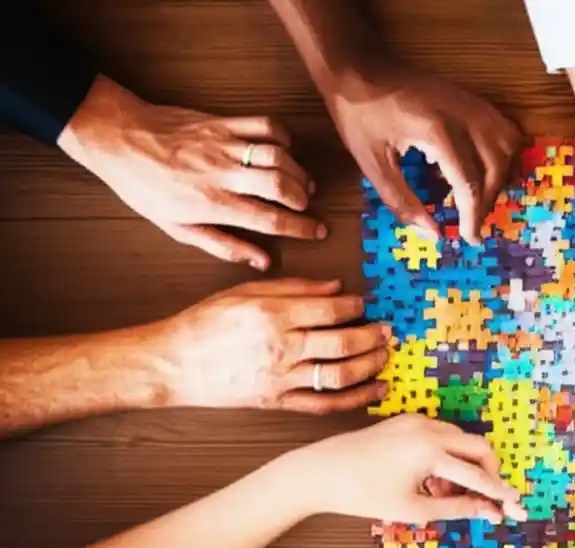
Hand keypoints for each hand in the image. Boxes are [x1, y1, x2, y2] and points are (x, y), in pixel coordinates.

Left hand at [58, 76, 323, 269]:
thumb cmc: (144, 186)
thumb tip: (261, 261)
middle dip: (304, 198)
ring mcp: (225, 145)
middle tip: (307, 206)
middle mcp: (223, 174)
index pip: (270, 220)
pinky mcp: (223, 123)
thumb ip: (224, 245)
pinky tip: (285, 149)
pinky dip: (284, 136)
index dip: (301, 228)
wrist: (120, 139)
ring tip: (303, 181)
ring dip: (299, 170)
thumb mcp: (177, 228)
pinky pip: (265, 125)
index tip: (318, 231)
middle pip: (282, 186)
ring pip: (279, 155)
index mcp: (213, 204)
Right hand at [158, 278, 389, 412]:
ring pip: (338, 375)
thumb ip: (293, 288)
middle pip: (341, 343)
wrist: (174, 364)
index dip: (355, 306)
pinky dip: (354, 399)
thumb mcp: (245, 293)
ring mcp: (280, 379)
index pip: (329, 310)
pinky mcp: (277, 403)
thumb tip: (335, 286)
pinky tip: (374, 390)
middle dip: (372, 336)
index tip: (367, 304)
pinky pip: (324, 405)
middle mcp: (280, 348)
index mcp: (272, 315)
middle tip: (388, 331)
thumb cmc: (205, 324)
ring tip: (385, 356)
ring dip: (369, 366)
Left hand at [284, 413, 526, 522]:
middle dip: (490, 473)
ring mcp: (418, 420)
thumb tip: (490, 511)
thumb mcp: (413, 509)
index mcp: (431, 451)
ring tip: (446, 496)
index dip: (501, 495)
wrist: (321, 471)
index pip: (479, 476)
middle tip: (489, 499)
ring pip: (461, 441)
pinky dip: (447, 457)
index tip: (518, 509)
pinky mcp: (408, 420)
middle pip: (479, 448)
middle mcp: (429, 428)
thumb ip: (457, 508)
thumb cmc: (363, 494)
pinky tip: (433, 482)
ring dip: (466, 467)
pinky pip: (442, 436)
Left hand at [322, 62, 520, 242]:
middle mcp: (463, 115)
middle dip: (487, 200)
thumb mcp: (373, 165)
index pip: (469, 183)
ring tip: (480, 195)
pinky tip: (483, 168)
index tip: (469, 237)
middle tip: (472, 221)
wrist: (360, 70)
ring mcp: (473, 103)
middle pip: (495, 167)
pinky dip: (503, 153)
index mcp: (436, 131)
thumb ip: (404, 202)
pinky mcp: (473, 99)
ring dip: (500, 176)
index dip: (473, 215)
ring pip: (509, 146)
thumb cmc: (360, 117)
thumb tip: (433, 234)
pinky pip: (505, 129)